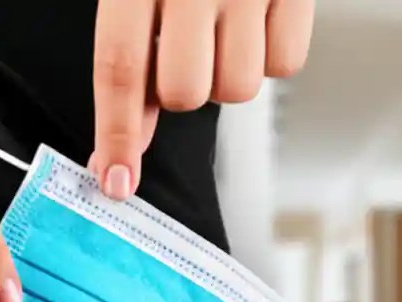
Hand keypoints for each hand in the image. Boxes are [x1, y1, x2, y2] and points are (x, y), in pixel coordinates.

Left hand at [90, 0, 314, 199]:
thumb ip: (129, 34)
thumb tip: (133, 117)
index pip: (122, 67)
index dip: (117, 132)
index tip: (115, 179)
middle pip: (186, 91)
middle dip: (180, 93)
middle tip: (181, 54)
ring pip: (238, 87)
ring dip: (226, 73)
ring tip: (222, 28)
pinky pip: (286, 64)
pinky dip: (270, 55)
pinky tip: (257, 22)